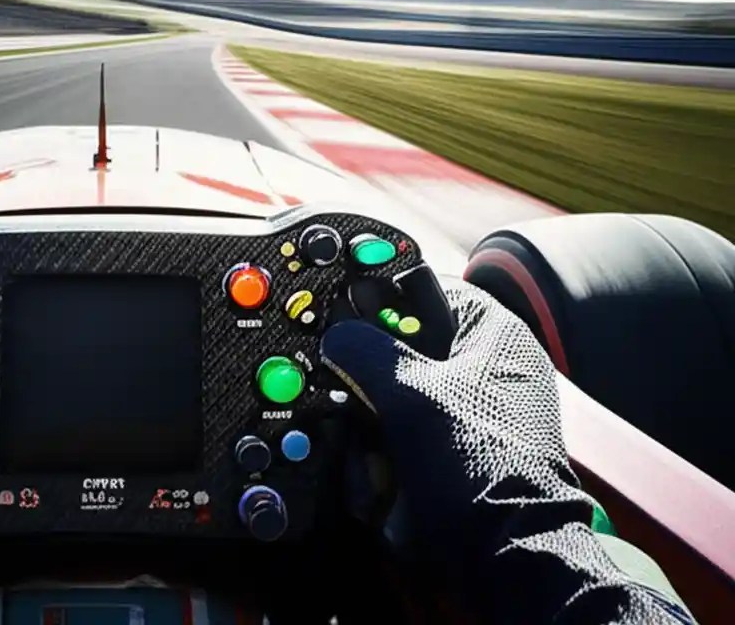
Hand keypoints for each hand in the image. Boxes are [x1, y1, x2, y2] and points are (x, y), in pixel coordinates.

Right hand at [320, 283, 698, 622]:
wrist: (507, 555)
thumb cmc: (482, 467)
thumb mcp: (409, 395)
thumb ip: (364, 350)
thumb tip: (335, 336)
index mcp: (494, 334)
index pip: (421, 286)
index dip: (378, 298)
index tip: (342, 314)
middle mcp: (487, 368)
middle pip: (400, 348)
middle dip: (370, 380)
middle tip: (362, 402)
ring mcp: (472, 413)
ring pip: (395, 397)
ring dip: (373, 425)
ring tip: (381, 455)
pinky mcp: (455, 452)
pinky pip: (403, 436)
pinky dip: (386, 456)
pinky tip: (388, 478)